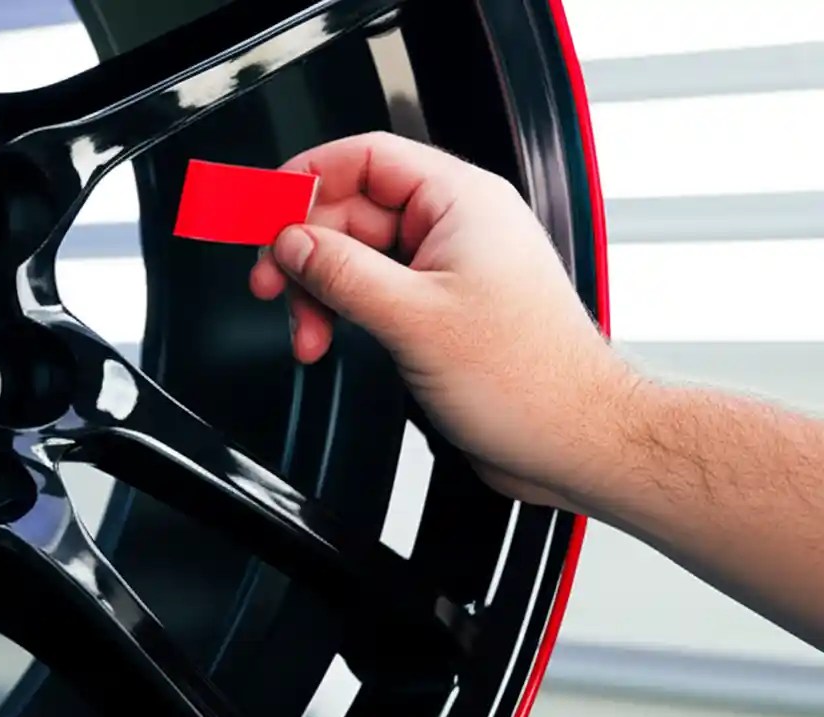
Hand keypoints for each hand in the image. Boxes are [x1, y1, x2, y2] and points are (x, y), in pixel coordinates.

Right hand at [249, 132, 637, 509]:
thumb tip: (290, 241)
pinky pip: (373, 290)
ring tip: (307, 332)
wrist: (572, 439)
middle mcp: (455, 226)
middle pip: (351, 210)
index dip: (307, 179)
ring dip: (319, 290)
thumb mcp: (414, 319)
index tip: (264, 209)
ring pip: (356, 255)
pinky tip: (327, 337)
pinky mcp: (438, 308)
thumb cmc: (530, 380)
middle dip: (304, 250)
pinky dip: (342, 311)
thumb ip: (341, 272)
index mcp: (461, 201)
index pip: (366, 158)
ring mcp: (445, 268)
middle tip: (269, 283)